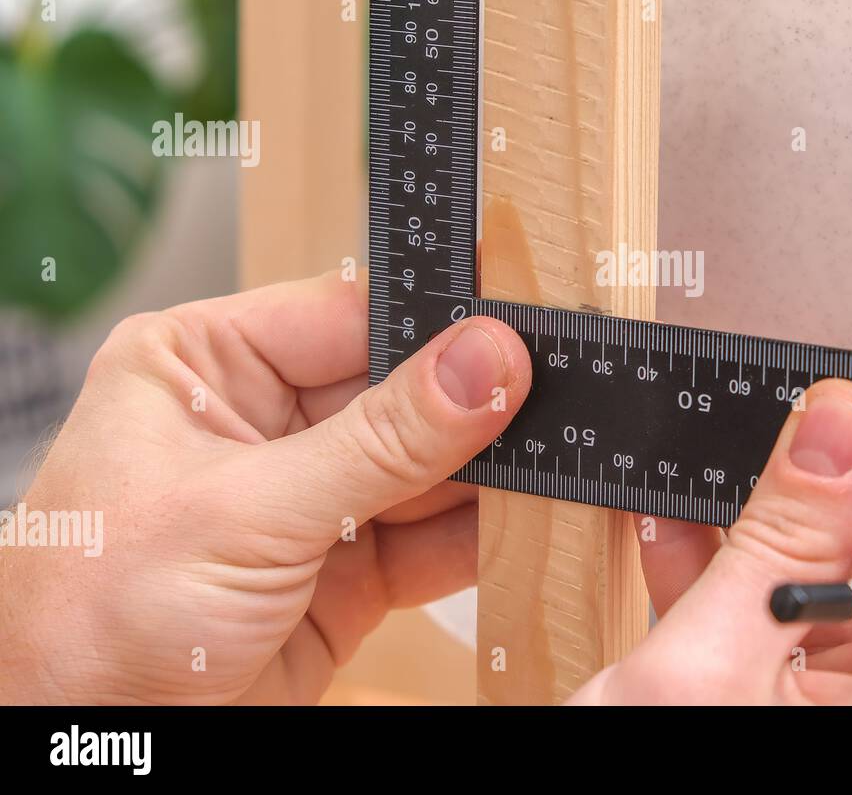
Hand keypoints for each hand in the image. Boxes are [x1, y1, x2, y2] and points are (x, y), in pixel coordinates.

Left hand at [0, 272, 531, 703]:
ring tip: (560, 463)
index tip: (520, 333)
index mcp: (206, 366)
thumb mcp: (249, 511)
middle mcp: (260, 422)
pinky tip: (529, 522)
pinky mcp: (343, 570)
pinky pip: (429, 538)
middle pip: (399, 391)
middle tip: (559, 400)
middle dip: (474, 406)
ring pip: (425, 467)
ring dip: (488, 473)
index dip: (436, 325)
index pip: (349, 317)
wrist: (79, 747)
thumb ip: (383, 439)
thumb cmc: (93, 619)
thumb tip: (486, 360)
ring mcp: (308, 499)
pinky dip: (479, 537)